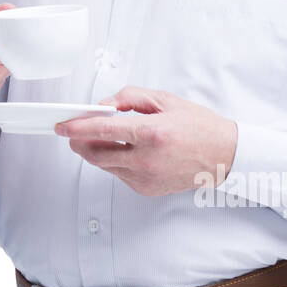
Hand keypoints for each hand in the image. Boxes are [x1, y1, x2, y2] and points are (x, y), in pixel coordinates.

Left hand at [54, 86, 238, 195]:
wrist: (224, 156)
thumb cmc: (198, 125)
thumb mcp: (165, 100)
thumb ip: (129, 97)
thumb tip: (102, 105)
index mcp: (151, 133)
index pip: (103, 131)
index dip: (78, 128)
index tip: (61, 125)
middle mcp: (147, 159)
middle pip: (96, 154)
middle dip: (79, 142)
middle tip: (72, 131)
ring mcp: (146, 178)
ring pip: (105, 165)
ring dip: (96, 151)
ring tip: (101, 137)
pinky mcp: (147, 190)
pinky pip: (119, 174)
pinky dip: (115, 161)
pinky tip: (126, 150)